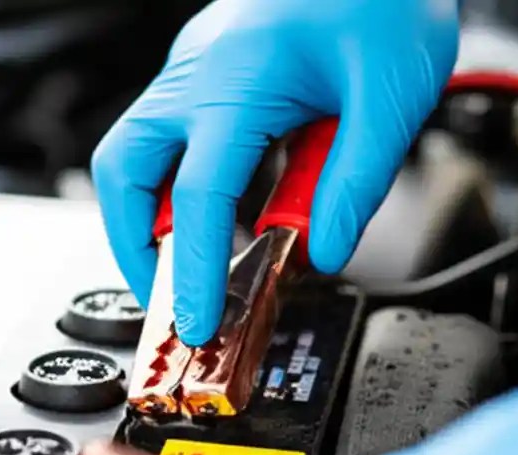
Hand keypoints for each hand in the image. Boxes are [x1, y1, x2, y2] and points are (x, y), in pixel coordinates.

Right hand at [91, 0, 459, 345]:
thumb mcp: (392, 96)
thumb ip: (354, 182)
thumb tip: (322, 250)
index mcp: (238, 80)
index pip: (200, 196)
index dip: (194, 270)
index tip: (197, 323)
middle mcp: (198, 73)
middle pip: (125, 172)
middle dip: (135, 245)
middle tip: (169, 298)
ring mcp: (194, 67)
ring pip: (136, 155)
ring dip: (153, 218)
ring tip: (194, 268)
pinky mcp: (206, 67)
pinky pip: (172, 137)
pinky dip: (183, 186)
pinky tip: (226, 213)